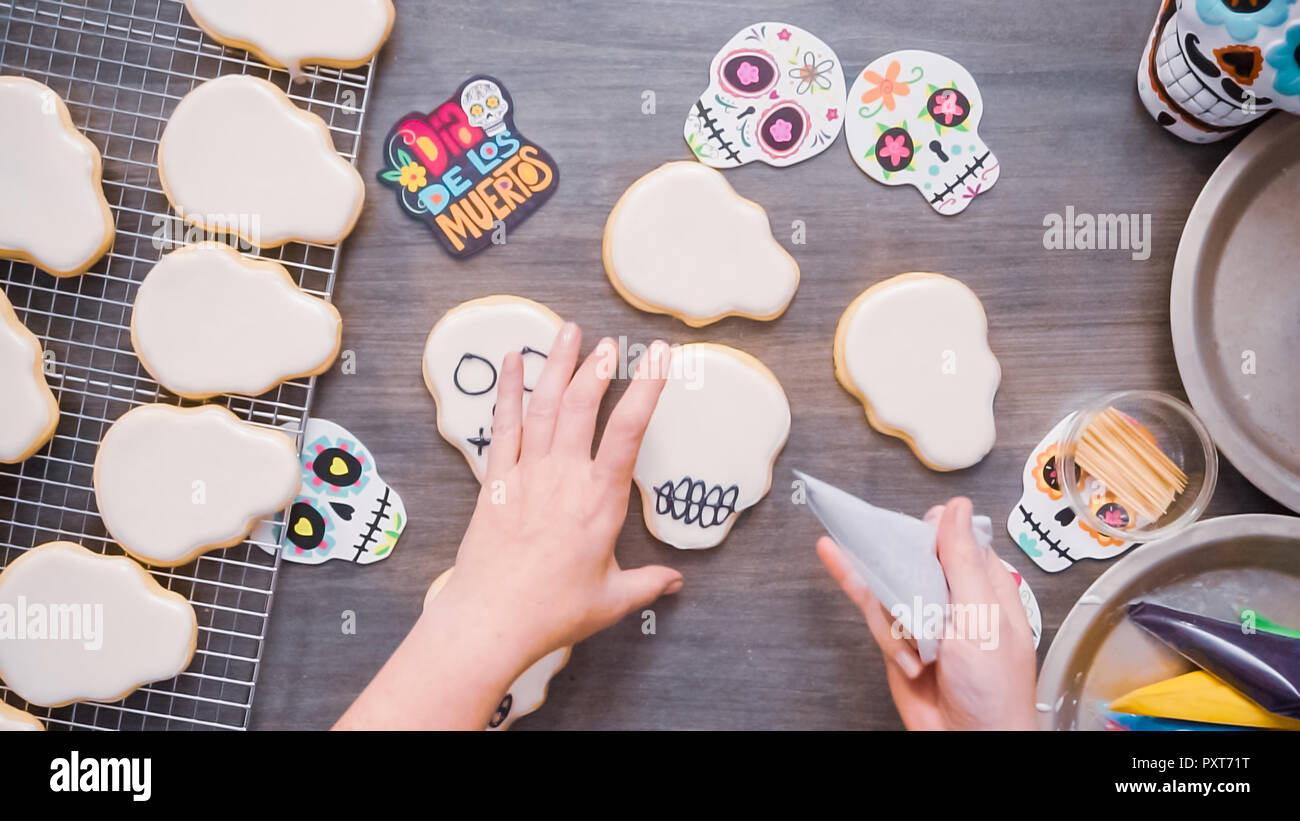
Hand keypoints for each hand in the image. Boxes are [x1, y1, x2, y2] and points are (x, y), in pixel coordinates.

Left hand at [436, 324, 681, 663]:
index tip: (660, 357)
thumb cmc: (552, 612)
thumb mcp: (612, 599)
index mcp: (600, 501)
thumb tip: (674, 583)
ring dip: (558, 365)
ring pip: (544, 406)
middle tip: (612, 343)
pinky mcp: (497, 481)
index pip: (629, 431)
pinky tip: (515, 362)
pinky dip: (509, 390)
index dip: (647, 388)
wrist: (490, 620)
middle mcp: (564, 477)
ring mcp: (527, 474)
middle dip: (598, 367)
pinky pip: (503, 425)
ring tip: (570, 332)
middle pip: (581, 406)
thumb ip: (647, 583)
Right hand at [817, 498, 1037, 730]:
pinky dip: (861, 594)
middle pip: (914, 557)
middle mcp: (953, 597)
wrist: (968, 741)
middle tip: (898, 579)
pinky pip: (874, 610)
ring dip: (895, 621)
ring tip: (917, 657)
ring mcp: (922, 616)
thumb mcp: (983, 618)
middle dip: (900, 566)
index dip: (932, 534)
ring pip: (889, 586)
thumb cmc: (994, 690)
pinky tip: (835, 555)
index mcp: (985, 586)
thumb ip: (964, 562)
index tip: (915, 534)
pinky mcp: (896, 637)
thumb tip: (957, 509)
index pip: (954, 539)